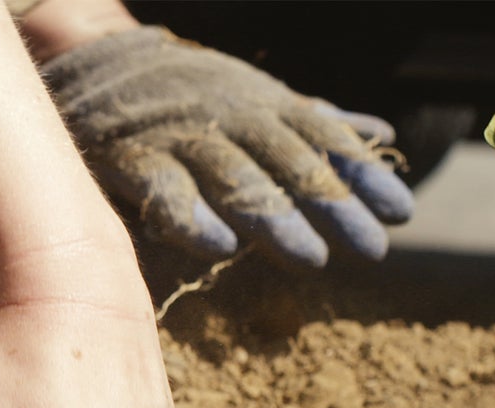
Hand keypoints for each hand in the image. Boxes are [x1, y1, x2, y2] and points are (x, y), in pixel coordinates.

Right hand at [41, 26, 413, 268]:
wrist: (92, 61)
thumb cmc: (194, 96)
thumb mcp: (262, 102)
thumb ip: (319, 123)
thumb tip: (384, 131)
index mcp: (265, 105)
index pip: (324, 138)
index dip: (362, 173)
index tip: (401, 212)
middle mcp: (228, 116)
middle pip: (287, 162)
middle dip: (332, 205)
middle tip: (372, 250)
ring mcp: (178, 135)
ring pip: (232, 175)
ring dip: (274, 217)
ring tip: (313, 259)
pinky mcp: (127, 156)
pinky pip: (161, 187)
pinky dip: (189, 215)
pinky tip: (220, 248)